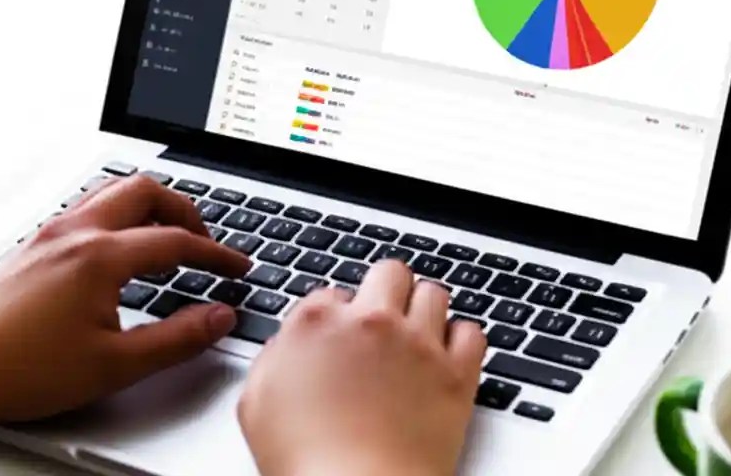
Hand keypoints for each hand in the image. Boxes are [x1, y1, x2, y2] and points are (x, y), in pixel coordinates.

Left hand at [0, 174, 252, 422]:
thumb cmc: (19, 369)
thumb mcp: (115, 364)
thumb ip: (178, 339)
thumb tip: (217, 318)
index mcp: (100, 255)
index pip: (177, 240)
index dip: (217, 254)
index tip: (237, 267)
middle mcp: (74, 232)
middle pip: (145, 191)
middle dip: (185, 210)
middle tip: (205, 239)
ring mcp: (48, 235)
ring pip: (111, 192)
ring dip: (148, 206)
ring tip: (167, 234)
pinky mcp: (31, 246)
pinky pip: (85, 209)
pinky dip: (116, 216)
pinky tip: (117, 250)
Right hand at [238, 260, 485, 475]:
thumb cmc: (306, 462)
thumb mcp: (257, 404)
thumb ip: (273, 358)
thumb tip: (287, 345)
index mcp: (318, 323)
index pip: (331, 292)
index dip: (335, 316)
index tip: (338, 336)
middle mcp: (371, 322)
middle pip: (389, 273)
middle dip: (385, 292)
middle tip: (382, 320)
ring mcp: (418, 344)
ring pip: (434, 293)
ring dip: (424, 310)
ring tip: (417, 336)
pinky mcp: (456, 374)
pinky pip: (473, 332)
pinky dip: (462, 341)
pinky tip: (447, 356)